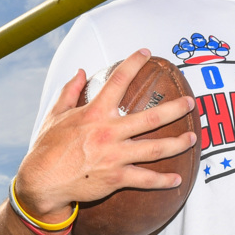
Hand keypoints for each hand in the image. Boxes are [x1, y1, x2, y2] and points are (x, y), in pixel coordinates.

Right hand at [14, 49, 196, 221]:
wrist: (42, 181)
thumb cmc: (47, 147)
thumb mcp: (55, 114)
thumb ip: (69, 91)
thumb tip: (80, 71)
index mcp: (94, 113)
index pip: (118, 81)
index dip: (133, 63)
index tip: (146, 52)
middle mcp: (108, 132)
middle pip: (151, 118)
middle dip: (174, 109)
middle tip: (190, 102)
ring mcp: (114, 156)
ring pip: (154, 149)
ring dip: (177, 143)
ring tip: (193, 137)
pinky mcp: (116, 178)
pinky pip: (145, 179)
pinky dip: (162, 181)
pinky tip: (177, 180)